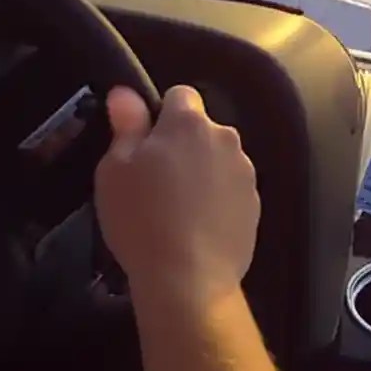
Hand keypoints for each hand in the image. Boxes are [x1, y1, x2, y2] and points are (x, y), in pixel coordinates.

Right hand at [94, 85, 259, 306]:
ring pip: (218, 160)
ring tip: (177, 209)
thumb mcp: (115, 170)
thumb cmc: (142, 218)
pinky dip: (217, 199)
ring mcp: (245, 173)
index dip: (161, 115)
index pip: (180, 94)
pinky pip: (231, 189)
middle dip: (183, 145)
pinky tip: (197, 228)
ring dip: (202, 171)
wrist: (188, 278)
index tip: (145, 144)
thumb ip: (126, 125)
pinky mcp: (256, 205)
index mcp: (189, 123)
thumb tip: (125, 92)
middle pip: (201, 129)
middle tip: (155, 180)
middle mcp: (225, 139)